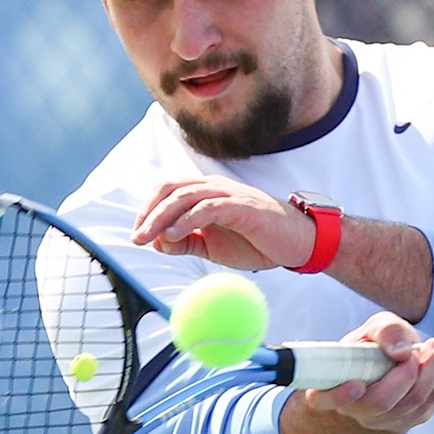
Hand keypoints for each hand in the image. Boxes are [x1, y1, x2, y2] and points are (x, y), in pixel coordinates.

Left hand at [131, 177, 316, 270]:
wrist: (296, 242)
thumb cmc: (256, 240)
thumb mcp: (212, 246)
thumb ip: (186, 243)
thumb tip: (159, 242)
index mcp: (205, 193)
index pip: (167, 190)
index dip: (147, 209)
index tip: (138, 233)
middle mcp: (214, 187)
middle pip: (170, 189)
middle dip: (148, 212)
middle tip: (137, 237)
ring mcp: (228, 194)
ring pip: (185, 196)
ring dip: (161, 217)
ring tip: (149, 237)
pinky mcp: (241, 206)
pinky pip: (207, 208)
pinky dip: (187, 220)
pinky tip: (175, 235)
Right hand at [296, 312, 433, 433]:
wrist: (391, 364)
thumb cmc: (375, 345)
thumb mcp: (376, 328)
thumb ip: (386, 331)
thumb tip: (402, 352)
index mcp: (332, 384)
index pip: (323, 399)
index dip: (338, 396)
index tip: (357, 384)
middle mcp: (353, 408)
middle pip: (381, 402)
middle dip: (407, 374)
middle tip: (419, 348)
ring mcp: (380, 420)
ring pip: (411, 404)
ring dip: (431, 372)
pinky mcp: (406, 421)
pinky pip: (428, 405)